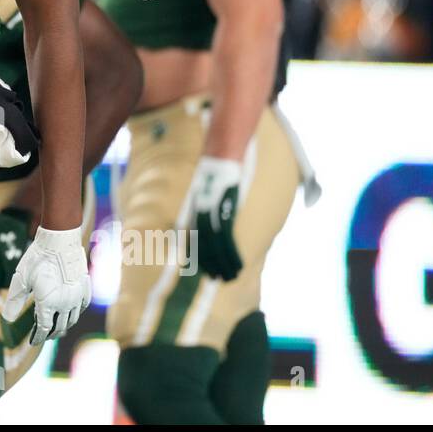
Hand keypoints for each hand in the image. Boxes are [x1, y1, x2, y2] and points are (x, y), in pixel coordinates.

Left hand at [1, 226, 89, 344]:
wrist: (59, 240)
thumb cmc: (37, 259)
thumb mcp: (21, 279)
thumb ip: (15, 301)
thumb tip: (7, 318)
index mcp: (48, 304)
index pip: (44, 328)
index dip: (38, 337)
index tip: (34, 341)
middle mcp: (65, 304)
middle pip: (59, 327)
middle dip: (50, 334)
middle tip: (44, 335)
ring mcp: (77, 297)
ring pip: (72, 319)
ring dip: (63, 325)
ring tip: (56, 326)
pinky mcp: (84, 287)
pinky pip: (82, 307)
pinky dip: (75, 313)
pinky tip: (70, 311)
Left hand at [190, 156, 243, 280]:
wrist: (221, 151)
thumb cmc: (216, 167)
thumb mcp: (206, 185)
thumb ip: (206, 199)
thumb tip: (211, 209)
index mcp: (195, 208)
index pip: (194, 238)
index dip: (199, 255)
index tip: (204, 268)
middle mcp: (200, 213)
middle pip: (203, 246)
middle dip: (210, 264)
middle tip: (217, 280)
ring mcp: (211, 212)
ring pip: (214, 246)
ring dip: (223, 264)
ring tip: (230, 277)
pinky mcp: (224, 210)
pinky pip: (226, 238)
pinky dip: (231, 254)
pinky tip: (238, 265)